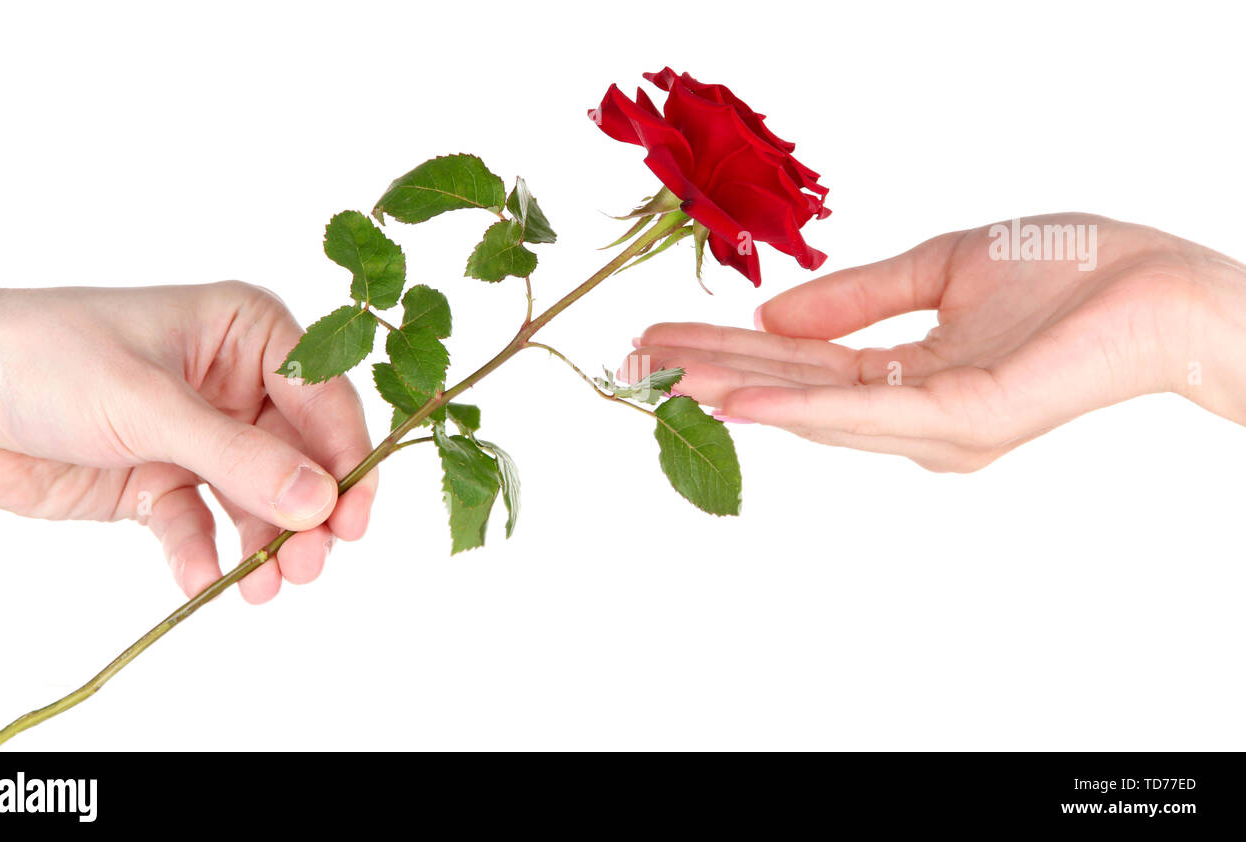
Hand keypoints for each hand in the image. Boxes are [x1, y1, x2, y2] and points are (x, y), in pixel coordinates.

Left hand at [0, 282, 378, 601]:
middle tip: (310, 564)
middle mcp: (231, 382)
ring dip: (264, 545)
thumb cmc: (38, 359)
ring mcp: (197, 436)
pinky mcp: (159, 482)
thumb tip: (319, 501)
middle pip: (299, 458)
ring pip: (257, 500)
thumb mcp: (148, 405)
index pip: (322, 399)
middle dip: (306, 515)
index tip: (352, 516)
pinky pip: (199, 525)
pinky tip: (200, 581)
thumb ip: (238, 457)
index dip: (345, 457)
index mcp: (245, 332)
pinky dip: (203, 555)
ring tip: (265, 588)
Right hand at [626, 214, 1245, 471]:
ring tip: (667, 374)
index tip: (662, 333)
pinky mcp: (967, 419)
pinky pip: (871, 412)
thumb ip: (858, 297)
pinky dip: (802, 408)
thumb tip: (773, 318)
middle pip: (793, 391)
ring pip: (818, 406)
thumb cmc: (1071, 272)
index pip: (799, 365)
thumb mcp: (939, 268)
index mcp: (906, 374)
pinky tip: (743, 401)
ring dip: (737, 391)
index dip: (729, 348)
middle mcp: (913, 414)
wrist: (1162, 284)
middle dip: (712, 372)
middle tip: (634, 359)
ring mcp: (938, 425)